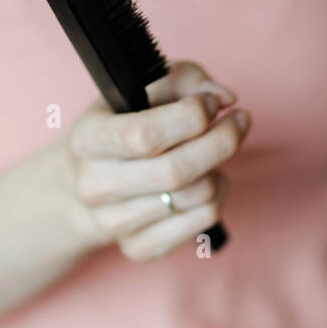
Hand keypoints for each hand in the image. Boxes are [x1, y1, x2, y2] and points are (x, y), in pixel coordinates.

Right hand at [64, 60, 249, 261]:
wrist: (87, 182)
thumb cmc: (126, 125)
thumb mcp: (145, 88)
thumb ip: (186, 79)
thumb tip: (223, 98)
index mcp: (88, 138)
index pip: (146, 136)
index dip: (192, 117)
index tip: (213, 104)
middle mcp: (94, 184)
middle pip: (176, 172)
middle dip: (221, 142)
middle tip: (239, 122)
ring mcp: (114, 223)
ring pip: (197, 197)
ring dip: (218, 170)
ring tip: (211, 156)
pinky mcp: (138, 248)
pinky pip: (201, 224)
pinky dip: (218, 200)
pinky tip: (207, 184)